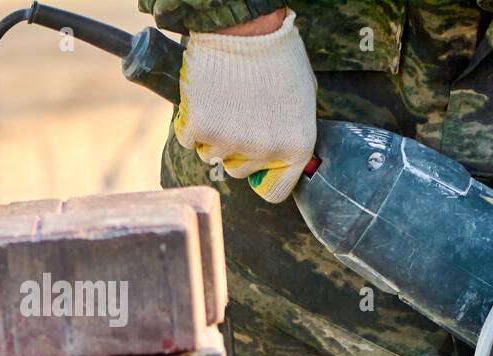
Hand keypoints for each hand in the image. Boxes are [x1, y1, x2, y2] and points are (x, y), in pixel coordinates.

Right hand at [175, 9, 316, 202]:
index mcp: (296, 147)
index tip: (255, 164)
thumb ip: (293, 134)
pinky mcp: (201, 127)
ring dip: (212, 134)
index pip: (276, 191)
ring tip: (221, 102)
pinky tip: (203, 98)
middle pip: (238, 170)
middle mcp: (264, 151)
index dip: (263, 176)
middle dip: (235, 147)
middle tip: (236, 115)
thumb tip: (280, 159)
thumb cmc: (278, 58)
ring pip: (211, 155)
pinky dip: (190, 122)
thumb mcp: (304, 101)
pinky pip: (188, 138)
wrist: (245, 27)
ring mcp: (231, 141)